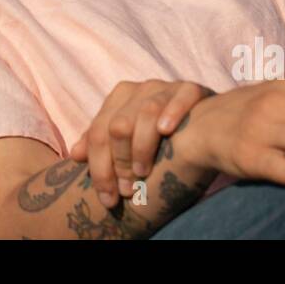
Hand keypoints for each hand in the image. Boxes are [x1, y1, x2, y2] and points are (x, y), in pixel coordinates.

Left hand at [68, 79, 210, 208]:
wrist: (210, 124)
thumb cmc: (163, 139)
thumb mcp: (129, 142)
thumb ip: (102, 145)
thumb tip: (74, 153)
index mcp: (121, 96)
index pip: (99, 132)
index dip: (100, 167)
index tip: (107, 196)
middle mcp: (141, 88)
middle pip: (118, 125)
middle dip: (119, 162)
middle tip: (126, 190)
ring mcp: (167, 87)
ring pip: (146, 113)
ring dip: (142, 147)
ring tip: (142, 173)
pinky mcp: (192, 89)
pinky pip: (181, 96)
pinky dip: (172, 111)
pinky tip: (166, 130)